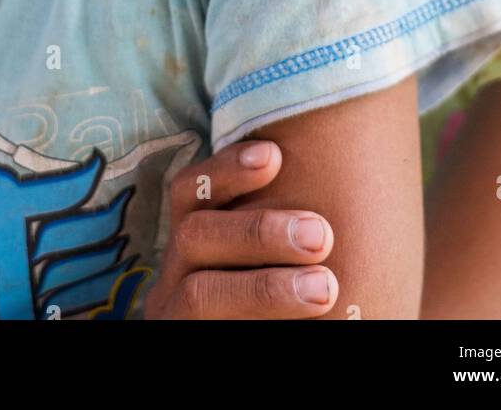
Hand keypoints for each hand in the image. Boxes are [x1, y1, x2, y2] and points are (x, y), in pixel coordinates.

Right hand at [144, 139, 336, 318]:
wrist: (280, 327)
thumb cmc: (296, 296)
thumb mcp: (283, 259)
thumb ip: (292, 234)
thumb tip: (316, 192)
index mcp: (194, 240)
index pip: (191, 191)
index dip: (226, 170)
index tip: (276, 156)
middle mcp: (175, 276)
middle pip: (195, 236)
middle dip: (258, 231)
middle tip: (323, 234)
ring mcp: (177, 317)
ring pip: (200, 293)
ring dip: (263, 287)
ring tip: (325, 289)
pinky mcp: (185, 343)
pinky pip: (211, 333)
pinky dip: (256, 323)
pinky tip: (309, 329)